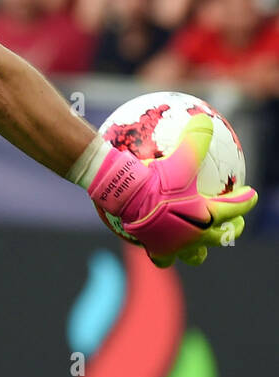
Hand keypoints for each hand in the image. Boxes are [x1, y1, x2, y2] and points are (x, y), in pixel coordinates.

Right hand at [88, 114, 257, 267]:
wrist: (128, 197)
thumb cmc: (156, 178)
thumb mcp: (180, 156)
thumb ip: (195, 139)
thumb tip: (203, 118)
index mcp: (208, 214)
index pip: (236, 207)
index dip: (246, 199)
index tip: (249, 193)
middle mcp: (197, 234)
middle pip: (223, 236)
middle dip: (231, 229)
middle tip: (232, 223)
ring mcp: (177, 245)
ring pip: (196, 255)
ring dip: (199, 250)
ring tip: (197, 242)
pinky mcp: (156, 250)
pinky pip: (162, 258)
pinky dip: (163, 254)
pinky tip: (158, 245)